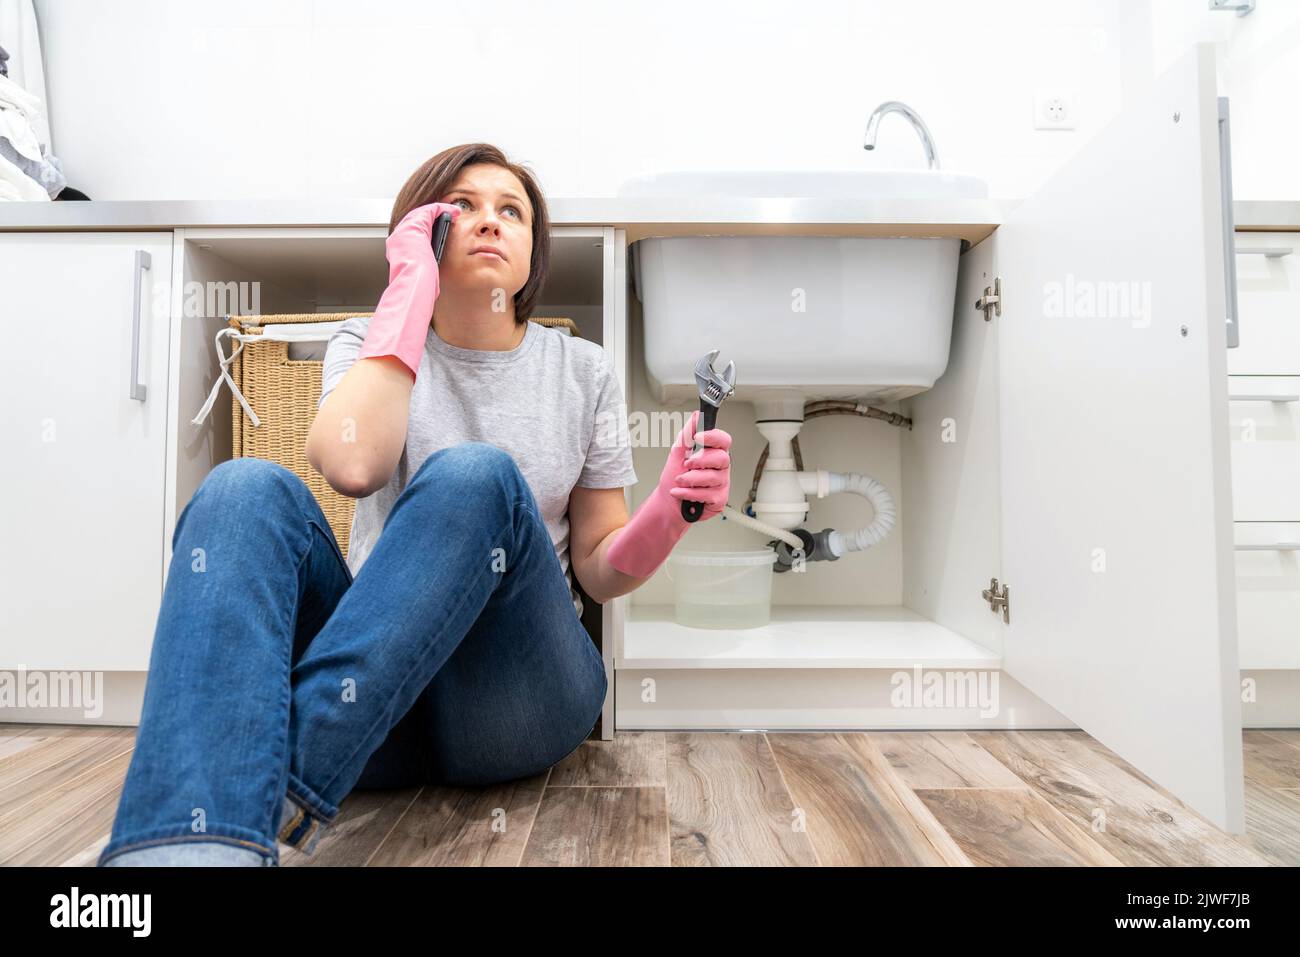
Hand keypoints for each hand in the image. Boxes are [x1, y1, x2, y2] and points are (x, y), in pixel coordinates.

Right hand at [356, 202, 462, 378]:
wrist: (414, 288)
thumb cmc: (417, 290)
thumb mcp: (421, 280)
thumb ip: (424, 273)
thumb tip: (431, 279)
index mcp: (398, 251)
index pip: (413, 234)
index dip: (427, 229)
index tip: (440, 230)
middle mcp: (398, 239)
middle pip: (417, 220)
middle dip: (433, 217)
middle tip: (447, 215)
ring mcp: (404, 231)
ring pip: (423, 213)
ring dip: (439, 211)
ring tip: (452, 212)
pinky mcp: (415, 227)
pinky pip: (430, 211)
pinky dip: (442, 209)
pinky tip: (454, 211)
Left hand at [605, 410, 732, 577]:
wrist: (667, 503)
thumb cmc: (674, 478)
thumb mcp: (677, 453)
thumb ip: (687, 435)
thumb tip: (696, 416)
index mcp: (713, 452)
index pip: (724, 440)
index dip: (713, 437)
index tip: (698, 436)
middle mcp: (720, 468)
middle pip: (722, 458)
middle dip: (700, 461)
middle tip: (687, 464)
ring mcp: (722, 484)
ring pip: (713, 477)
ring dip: (690, 479)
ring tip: (680, 481)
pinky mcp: (719, 500)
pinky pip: (708, 494)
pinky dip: (689, 493)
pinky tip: (681, 493)